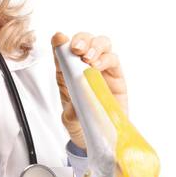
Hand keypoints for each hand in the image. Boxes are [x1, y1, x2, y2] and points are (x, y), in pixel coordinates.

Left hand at [52, 31, 128, 148]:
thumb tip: (74, 106)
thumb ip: (70, 112)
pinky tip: (98, 66)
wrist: (98, 137)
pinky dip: (106, 59)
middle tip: (76, 50)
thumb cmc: (82, 123)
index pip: (63, 50)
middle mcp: (84, 67)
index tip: (58, 39)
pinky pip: (114, 60)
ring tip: (88, 58)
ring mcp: (102, 69)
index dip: (60, 42)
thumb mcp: (70, 119)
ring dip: (94, 46)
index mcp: (67, 72)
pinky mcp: (116, 77)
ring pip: (101, 44)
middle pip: (84, 40)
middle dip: (80, 40)